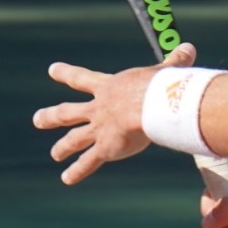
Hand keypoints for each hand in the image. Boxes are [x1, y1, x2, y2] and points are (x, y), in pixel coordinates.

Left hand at [33, 43, 199, 184]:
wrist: (152, 106)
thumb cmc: (160, 85)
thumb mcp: (165, 71)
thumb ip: (174, 63)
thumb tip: (189, 48)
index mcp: (108, 88)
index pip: (82, 79)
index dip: (66, 74)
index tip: (52, 70)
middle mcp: (98, 109)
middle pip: (69, 112)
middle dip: (53, 116)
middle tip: (38, 119)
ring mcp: (99, 129)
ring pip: (75, 139)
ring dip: (63, 146)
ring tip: (54, 154)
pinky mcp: (106, 148)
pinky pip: (89, 161)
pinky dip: (77, 170)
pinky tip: (67, 178)